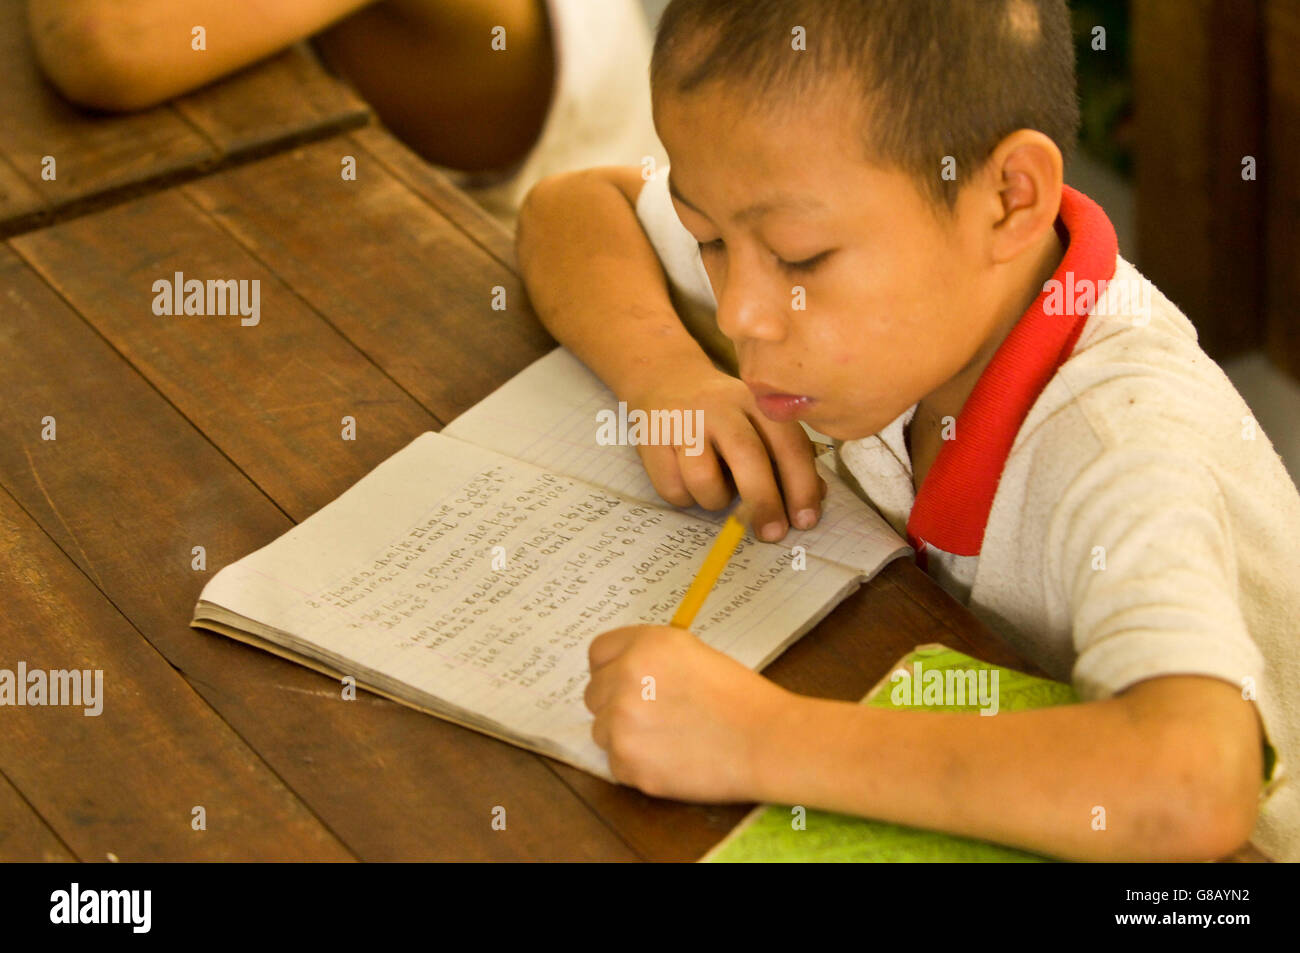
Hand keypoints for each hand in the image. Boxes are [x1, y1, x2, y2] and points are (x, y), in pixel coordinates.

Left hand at [585, 624, 791, 801]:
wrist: (765, 740)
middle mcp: (625, 678)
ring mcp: (622, 723)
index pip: (598, 653)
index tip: (622, 682)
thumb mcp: (693, 654)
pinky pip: (616, 765)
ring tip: (669, 739)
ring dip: (626, 737)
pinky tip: (672, 759)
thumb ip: (651, 658)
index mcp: (645, 645)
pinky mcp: (627, 763)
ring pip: (601, 732)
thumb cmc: (741, 699)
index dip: (611, 668)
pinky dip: (638, 767)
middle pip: (594, 694)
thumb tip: (622, 673)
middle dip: (617, 705)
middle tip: (654, 716)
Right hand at [624, 367, 826, 541]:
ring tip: (716, 490)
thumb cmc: (724, 414)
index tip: (806, 520)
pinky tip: (687, 480)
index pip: (787, 443)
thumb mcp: (758, 422)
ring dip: (716, 500)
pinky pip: (674, 489)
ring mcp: (684, 422)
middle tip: (772, 534)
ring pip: (704, 480)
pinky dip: (686, 497)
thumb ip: (786, 456)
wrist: (666, 379)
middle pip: (748, 456)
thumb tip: (814, 497)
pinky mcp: (652, 439)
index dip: (801, 485)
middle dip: (764, 501)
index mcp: (757, 402)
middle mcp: (722, 407)